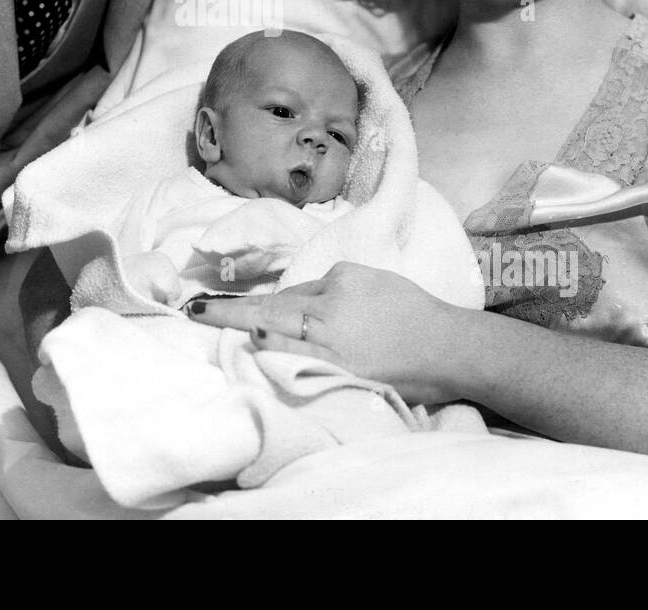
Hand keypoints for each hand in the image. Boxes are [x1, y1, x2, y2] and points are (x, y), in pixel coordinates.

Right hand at [187, 261, 461, 404]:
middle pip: (279, 304)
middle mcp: (330, 295)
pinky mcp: (362, 271)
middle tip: (225, 318)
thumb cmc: (403, 371)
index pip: (262, 317)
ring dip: (297, 312)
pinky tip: (341, 321)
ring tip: (315, 336)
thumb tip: (257, 333)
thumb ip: (297, 353)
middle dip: (256, 314)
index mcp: (323, 325)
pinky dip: (322, 302)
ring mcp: (346, 279)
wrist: (454, 344)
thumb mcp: (346, 375)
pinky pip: (327, 286)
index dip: (226, 314)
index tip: (193, 308)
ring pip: (303, 295)